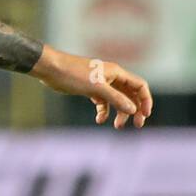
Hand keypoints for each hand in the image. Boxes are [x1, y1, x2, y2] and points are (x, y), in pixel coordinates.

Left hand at [30, 45, 153, 128]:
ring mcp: (100, 83)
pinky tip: (99, 119)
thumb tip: (133, 110)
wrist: (50, 69)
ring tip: (116, 126)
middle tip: (136, 125)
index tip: (144, 115)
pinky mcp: (90, 89)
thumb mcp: (96, 87)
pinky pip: (102, 102)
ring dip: (119, 113)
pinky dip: (103, 111)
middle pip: (130, 95)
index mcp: (116, 72)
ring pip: (117, 100)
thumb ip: (115, 98)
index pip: (139, 86)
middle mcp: (111, 77)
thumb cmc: (72, 74)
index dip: (145, 100)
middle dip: (134, 110)